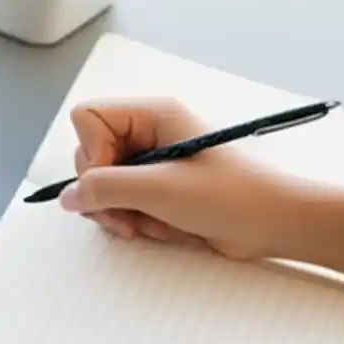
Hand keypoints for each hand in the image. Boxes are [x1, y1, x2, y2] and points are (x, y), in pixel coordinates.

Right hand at [60, 98, 293, 260]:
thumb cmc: (231, 196)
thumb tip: (66, 196)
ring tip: (146, 226)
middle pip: (90, 156)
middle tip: (125, 217)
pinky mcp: (157, 189)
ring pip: (101, 185)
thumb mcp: (161, 190)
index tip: (115, 180)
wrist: (276, 224)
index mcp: (153, 115)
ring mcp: (151, 162)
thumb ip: (105, 189)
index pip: (87, 118)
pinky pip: (120, 203)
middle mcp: (148, 133)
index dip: (91, 153)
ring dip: (117, 212)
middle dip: (102, 193)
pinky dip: (132, 221)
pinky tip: (159, 228)